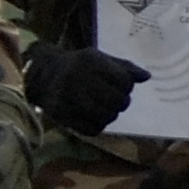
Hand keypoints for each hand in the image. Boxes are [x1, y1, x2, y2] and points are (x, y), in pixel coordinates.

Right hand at [25, 46, 150, 135]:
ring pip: (105, 116)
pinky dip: (97, 126)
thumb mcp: (100, 59)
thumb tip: (147, 77)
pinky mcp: (62, 114)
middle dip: (121, 102)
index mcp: (91, 61)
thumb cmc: (78, 66)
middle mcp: (79, 78)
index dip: (127, 86)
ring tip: (105, 108)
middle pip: (117, 100)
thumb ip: (124, 67)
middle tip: (116, 100)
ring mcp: (68, 97)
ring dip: (110, 115)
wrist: (41, 74)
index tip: (121, 86)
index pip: (124, 80)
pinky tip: (93, 117)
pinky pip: (91, 129)